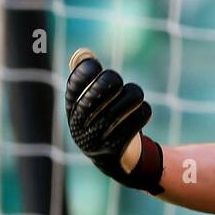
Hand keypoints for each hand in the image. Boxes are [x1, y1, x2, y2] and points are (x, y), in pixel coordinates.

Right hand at [64, 48, 163, 193]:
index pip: (74, 84)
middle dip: (114, 79)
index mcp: (71, 110)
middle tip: (117, 82)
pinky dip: (144, 111)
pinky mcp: (116, 149)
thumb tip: (83, 53)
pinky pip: (139, 117)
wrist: (114, 161)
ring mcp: (96, 139)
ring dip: (135, 95)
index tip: (96, 67)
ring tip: (134, 97)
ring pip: (128, 99)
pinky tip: (141, 112)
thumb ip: (84, 74)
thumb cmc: (101, 119)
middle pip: (105, 87)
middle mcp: (79, 126)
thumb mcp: (89, 100)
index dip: (86, 70)